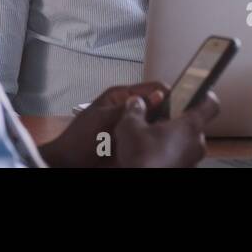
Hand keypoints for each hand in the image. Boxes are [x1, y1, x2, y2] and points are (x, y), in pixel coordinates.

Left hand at [38, 83, 167, 167]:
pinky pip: (151, 139)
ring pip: (157, 123)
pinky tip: (165, 143)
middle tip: (180, 121)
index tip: (182, 102)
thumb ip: (130, 108)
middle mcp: (131, 109)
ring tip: (174, 132)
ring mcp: (134, 127)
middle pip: (158, 105)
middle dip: (169, 111)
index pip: (151, 88)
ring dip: (165, 126)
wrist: (70, 164)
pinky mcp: (135, 144)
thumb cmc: (81, 138)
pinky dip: (158, 140)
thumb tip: (160, 95)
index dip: (166, 93)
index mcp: (122, 97)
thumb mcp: (105, 119)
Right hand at [113, 92, 219, 167]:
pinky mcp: (185, 171)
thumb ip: (135, 110)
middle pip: (194, 124)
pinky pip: (181, 157)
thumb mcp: (130, 127)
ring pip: (187, 142)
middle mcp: (197, 144)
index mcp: (190, 126)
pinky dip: (170, 153)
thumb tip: (135, 104)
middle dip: (177, 120)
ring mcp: (193, 161)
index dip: (205, 94)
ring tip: (151, 139)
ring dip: (173, 139)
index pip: (210, 104)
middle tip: (160, 118)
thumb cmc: (143, 161)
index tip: (199, 90)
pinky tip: (152, 155)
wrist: (140, 184)